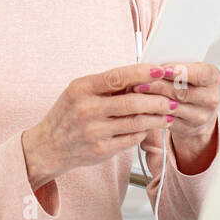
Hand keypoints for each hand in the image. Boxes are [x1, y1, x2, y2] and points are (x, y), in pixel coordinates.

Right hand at [21, 63, 180, 188]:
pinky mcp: (100, 150)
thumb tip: (140, 76)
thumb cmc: (67, 116)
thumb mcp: (78, 93)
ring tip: (168, 114)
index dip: (142, 72)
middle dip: (158, 99)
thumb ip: (106, 86)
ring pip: (135, 122)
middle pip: (132, 101)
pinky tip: (151, 127)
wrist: (47, 147)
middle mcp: (86, 109)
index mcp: (81, 89)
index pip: (117, 77)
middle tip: (172, 98)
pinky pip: (130, 139)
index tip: (161, 69)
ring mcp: (93, 131)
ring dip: (156, 118)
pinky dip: (144, 132)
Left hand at [132, 62, 219, 158]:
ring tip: (137, 91)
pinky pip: (167, 120)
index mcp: (213, 77)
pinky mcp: (188, 128)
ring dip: (152, 98)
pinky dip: (152, 111)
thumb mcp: (187, 70)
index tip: (164, 69)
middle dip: (159, 85)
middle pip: (183, 92)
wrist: (196, 111)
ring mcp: (201, 115)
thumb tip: (154, 61)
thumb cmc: (188, 84)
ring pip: (173, 107)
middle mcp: (211, 98)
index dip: (183, 71)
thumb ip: (175, 65)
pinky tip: (141, 105)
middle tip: (140, 81)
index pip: (201, 74)